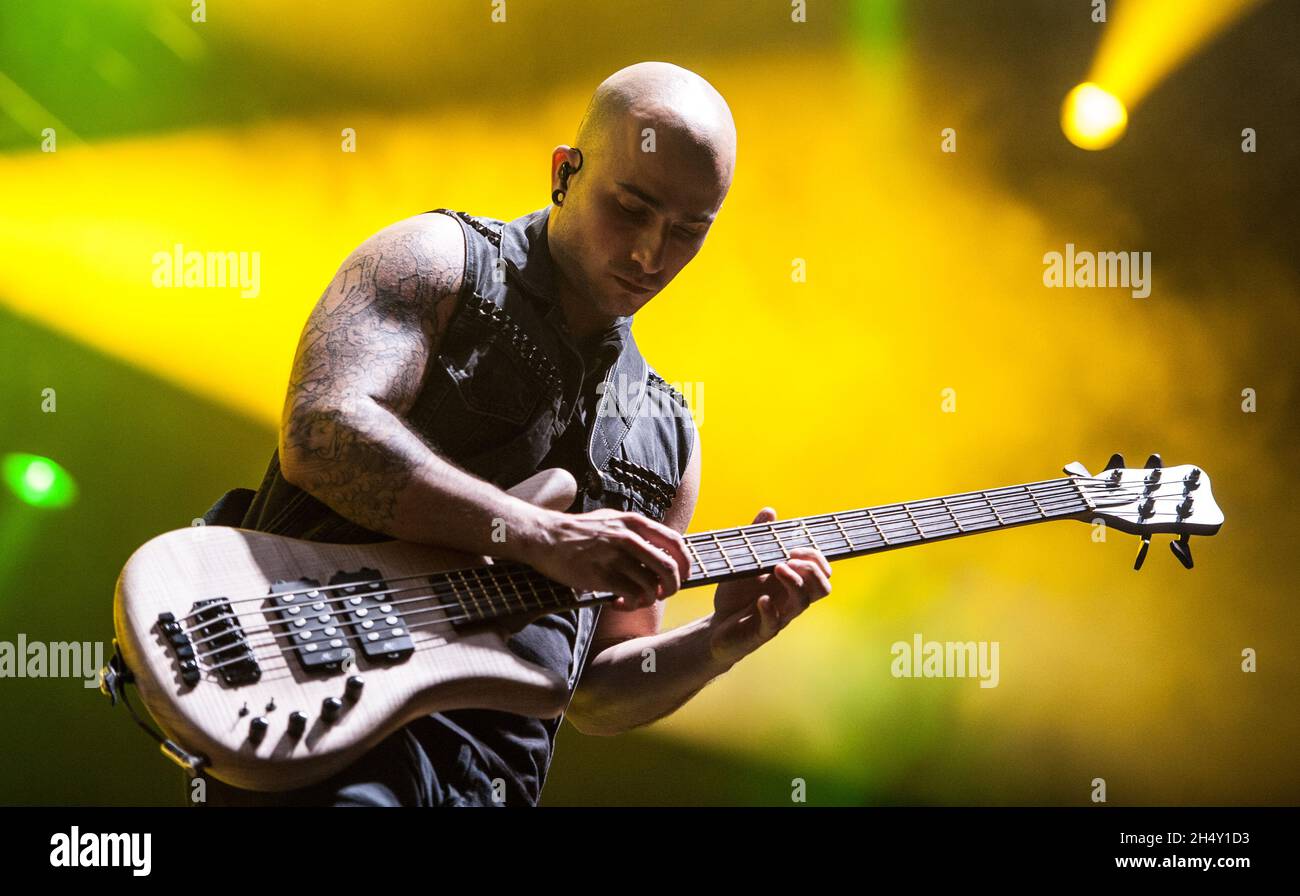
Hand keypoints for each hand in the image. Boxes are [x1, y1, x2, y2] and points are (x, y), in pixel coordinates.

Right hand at [519, 507, 690, 609]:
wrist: (545, 536)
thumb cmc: (578, 531)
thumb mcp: (611, 520)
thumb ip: (634, 532)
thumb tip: (657, 550)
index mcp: (633, 523)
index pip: (675, 542)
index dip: (685, 563)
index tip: (683, 576)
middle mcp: (628, 538)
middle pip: (668, 568)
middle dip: (672, 587)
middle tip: (661, 595)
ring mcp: (614, 556)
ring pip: (650, 586)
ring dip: (648, 599)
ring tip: (635, 600)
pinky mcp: (601, 575)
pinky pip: (630, 595)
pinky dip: (630, 604)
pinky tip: (618, 603)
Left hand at [708, 507, 831, 666]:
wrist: (716, 629)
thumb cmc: (736, 596)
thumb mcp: (745, 563)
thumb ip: (759, 539)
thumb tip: (770, 511)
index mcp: (792, 584)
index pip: (822, 571)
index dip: (815, 558)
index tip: (792, 549)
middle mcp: (790, 600)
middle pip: (823, 587)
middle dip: (812, 569)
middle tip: (787, 559)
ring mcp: (778, 616)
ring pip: (803, 603)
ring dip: (794, 582)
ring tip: (776, 569)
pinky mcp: (761, 631)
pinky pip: (773, 623)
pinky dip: (770, 609)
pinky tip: (761, 599)